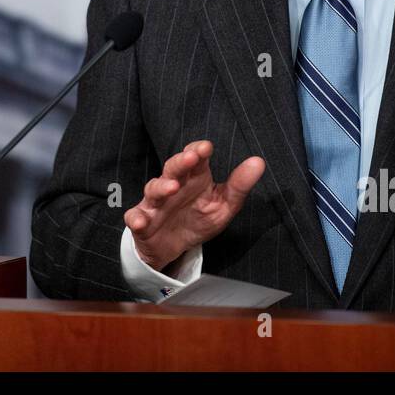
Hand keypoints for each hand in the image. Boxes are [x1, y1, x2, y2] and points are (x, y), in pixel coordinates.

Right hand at [123, 140, 265, 271]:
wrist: (173, 247)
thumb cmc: (198, 218)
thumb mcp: (223, 205)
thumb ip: (239, 185)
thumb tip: (258, 162)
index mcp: (194, 178)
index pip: (194, 158)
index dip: (198, 151)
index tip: (206, 148)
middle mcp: (173, 185)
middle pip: (173, 168)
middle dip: (181, 162)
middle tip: (192, 157)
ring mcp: (156, 203)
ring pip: (154, 189)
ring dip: (161, 186)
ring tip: (172, 187)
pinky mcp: (142, 221)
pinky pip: (135, 217)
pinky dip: (136, 218)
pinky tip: (140, 220)